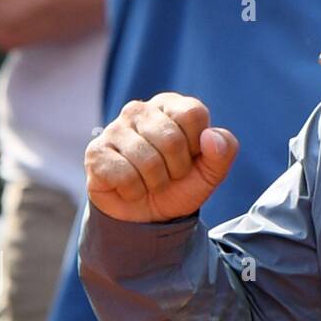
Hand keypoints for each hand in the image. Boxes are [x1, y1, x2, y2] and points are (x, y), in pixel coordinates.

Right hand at [85, 92, 237, 222]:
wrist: (147, 215)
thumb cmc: (179, 184)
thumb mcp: (212, 171)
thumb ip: (224, 151)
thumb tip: (210, 136)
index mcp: (170, 105)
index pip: (193, 114)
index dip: (197, 144)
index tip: (190, 156)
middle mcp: (140, 110)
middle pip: (172, 139)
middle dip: (177, 168)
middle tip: (169, 175)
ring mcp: (114, 129)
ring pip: (148, 160)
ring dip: (156, 183)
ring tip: (150, 182)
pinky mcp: (96, 152)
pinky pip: (124, 175)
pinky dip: (134, 190)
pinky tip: (130, 187)